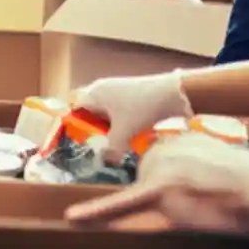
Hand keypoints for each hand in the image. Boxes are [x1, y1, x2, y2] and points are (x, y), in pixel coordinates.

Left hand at [64, 133, 248, 236]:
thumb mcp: (223, 159)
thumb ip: (199, 164)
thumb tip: (192, 181)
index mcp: (178, 139)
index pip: (159, 166)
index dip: (176, 185)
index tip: (193, 189)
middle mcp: (164, 149)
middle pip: (146, 184)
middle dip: (169, 199)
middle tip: (206, 202)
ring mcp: (159, 171)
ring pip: (141, 198)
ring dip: (166, 208)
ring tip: (203, 206)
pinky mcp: (159, 194)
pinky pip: (121, 207)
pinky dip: (96, 214)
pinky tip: (73, 218)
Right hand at [70, 71, 192, 153]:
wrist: (172, 93)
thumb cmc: (141, 108)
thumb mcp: (124, 133)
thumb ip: (111, 149)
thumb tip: (107, 160)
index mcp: (95, 93)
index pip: (76, 109)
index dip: (76, 125)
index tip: (82, 140)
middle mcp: (103, 88)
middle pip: (91, 111)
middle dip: (95, 128)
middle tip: (101, 142)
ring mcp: (118, 89)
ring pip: (107, 112)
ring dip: (111, 127)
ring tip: (120, 139)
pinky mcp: (132, 93)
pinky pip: (120, 110)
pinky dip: (123, 122)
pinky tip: (133, 132)